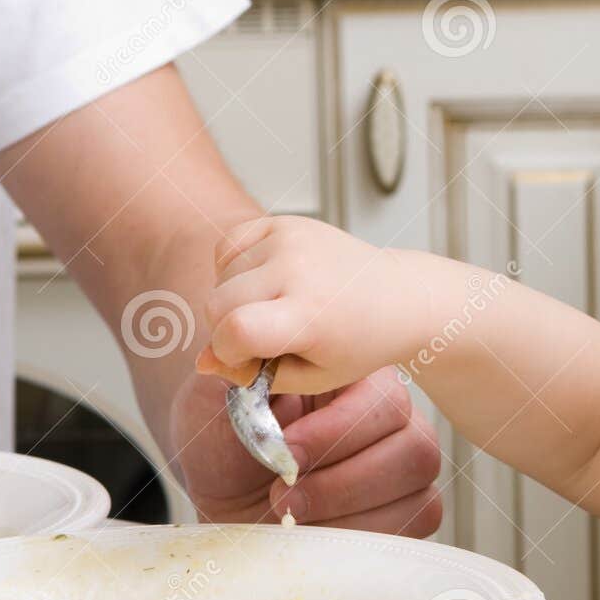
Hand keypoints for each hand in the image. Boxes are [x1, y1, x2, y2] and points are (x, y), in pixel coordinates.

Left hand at [168, 364, 441, 533]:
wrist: (223, 492)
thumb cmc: (223, 440)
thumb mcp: (212, 403)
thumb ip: (232, 378)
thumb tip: (242, 363)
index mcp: (355, 378)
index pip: (383, 398)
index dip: (339, 429)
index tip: (286, 451)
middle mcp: (394, 419)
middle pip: (414, 448)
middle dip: (342, 481)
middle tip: (281, 494)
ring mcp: (407, 466)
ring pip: (415, 491)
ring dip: (347, 510)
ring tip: (288, 513)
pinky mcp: (409, 509)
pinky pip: (411, 526)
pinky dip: (358, 534)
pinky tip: (312, 532)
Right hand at [198, 215, 441, 394]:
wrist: (397, 297)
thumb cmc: (358, 342)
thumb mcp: (312, 377)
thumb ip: (254, 374)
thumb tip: (202, 361)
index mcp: (312, 315)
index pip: (236, 330)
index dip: (228, 353)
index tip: (247, 362)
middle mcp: (299, 269)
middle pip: (216, 303)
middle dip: (225, 329)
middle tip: (263, 340)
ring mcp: (290, 239)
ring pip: (220, 277)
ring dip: (233, 300)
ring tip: (275, 309)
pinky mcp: (284, 222)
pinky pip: (228, 247)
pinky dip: (235, 269)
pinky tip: (266, 282)